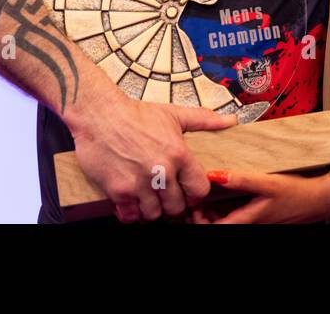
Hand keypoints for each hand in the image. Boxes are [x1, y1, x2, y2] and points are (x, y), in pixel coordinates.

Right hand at [69, 90, 236, 223]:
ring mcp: (140, 183)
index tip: (187, 192)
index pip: (199, 189)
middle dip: (172, 203)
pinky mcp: (119, 190)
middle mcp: (162, 171)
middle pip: (176, 207)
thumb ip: (203, 120)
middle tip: (164, 196)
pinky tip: (131, 202)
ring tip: (147, 198)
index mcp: (179, 154)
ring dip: (151, 209)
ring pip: (154, 214)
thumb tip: (230, 120)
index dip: (195, 194)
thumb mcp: (173, 114)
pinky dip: (131, 213)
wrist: (100, 114)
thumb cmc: (135, 114)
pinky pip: (131, 216)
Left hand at [189, 170, 329, 223]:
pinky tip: (224, 192)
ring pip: (225, 222)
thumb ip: (241, 179)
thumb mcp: (268, 182)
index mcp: (247, 221)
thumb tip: (214, 175)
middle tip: (194, 198)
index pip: (213, 229)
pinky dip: (225, 208)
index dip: (198, 219)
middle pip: (217, 226)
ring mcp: (253, 221)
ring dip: (212, 211)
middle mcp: (248, 224)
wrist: (319, 199)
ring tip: (205, 193)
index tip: (192, 203)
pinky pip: (235, 216)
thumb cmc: (297, 193)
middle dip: (202, 215)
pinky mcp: (258, 215)